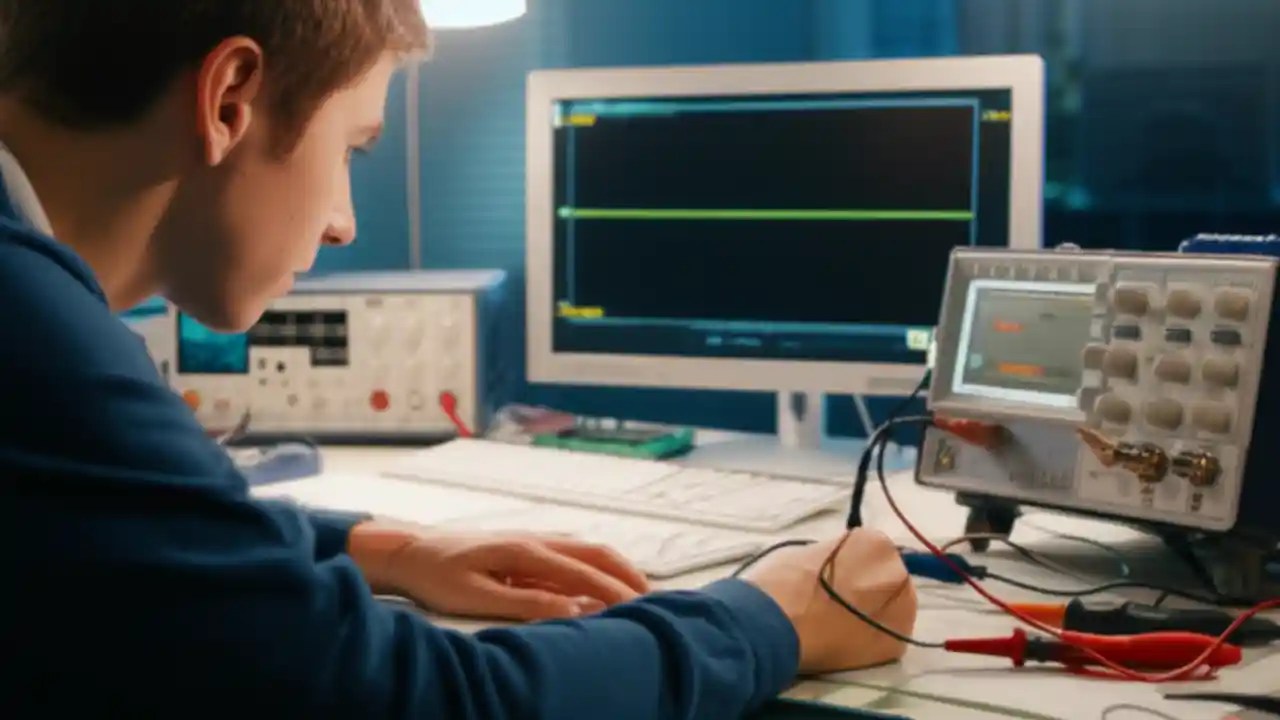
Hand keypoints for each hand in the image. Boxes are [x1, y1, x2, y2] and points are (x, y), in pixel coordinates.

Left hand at [349, 523, 650, 621]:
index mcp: (525, 551)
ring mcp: (533, 539)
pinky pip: (573, 552)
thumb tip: (572, 611)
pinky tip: (602, 580)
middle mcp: (536, 539)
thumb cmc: (439, 575)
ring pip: (588, 548)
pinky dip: (597, 564)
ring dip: (616, 566)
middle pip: (595, 552)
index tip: (639, 609)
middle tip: (653, 598)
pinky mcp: (527, 546)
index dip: (613, 591)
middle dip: (627, 574)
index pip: (582, 572)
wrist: (411, 550)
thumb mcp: (476, 596)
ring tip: (639, 589)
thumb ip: (525, 604)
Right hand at [741, 529, 916, 674]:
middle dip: (870, 588)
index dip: (853, 565)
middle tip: (842, 602)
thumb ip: (835, 556)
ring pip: (894, 609)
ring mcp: (902, 610)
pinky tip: (851, 643)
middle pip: (888, 579)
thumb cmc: (783, 583)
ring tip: (846, 625)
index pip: (872, 551)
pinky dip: (874, 640)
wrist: (775, 626)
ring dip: (876, 613)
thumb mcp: (809, 551)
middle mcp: (896, 571)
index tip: (837, 577)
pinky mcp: (896, 645)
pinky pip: (888, 638)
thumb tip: (838, 567)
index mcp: (875, 542)